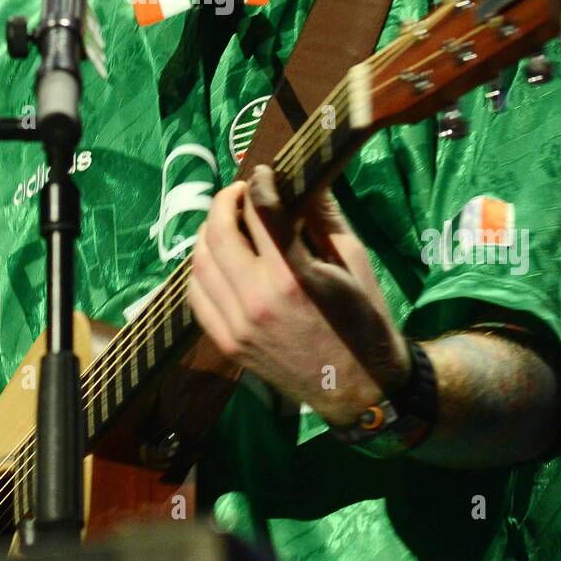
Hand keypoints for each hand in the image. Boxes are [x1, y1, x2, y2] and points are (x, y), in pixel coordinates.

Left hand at [188, 165, 411, 424]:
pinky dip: (201, 269)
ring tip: (226, 222)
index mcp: (296, 277)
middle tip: (238, 193)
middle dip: (224, 202)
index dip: (257, 184)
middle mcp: (259, 300)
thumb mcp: (353, 262)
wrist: (359, 388)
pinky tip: (218, 259)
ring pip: (200, 263)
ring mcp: (238, 326)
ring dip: (208, 232)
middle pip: (219, 233)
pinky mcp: (228, 344)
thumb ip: (324, 216)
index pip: (261, 213)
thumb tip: (305, 177)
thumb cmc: (363, 319)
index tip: (261, 173)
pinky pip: (197, 296)